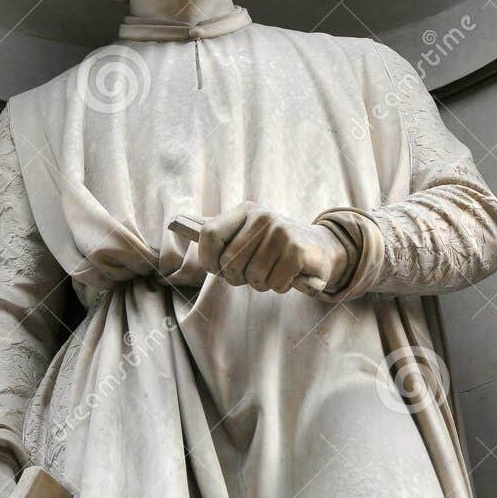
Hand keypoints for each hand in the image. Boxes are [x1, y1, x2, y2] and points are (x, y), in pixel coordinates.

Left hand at [197, 205, 348, 293]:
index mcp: (245, 210)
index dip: (208, 260)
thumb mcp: (248, 234)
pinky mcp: (297, 251)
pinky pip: (275, 283)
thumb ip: (220, 233)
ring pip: (253, 277)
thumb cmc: (275, 247)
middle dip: (239, 278)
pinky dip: (280, 286)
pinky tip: (289, 276)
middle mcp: (262, 217)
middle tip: (253, 275)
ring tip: (273, 273)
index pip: (208, 234)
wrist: (320, 248)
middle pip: (230, 263)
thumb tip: (176, 223)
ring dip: (262, 284)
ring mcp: (281, 232)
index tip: (218, 269)